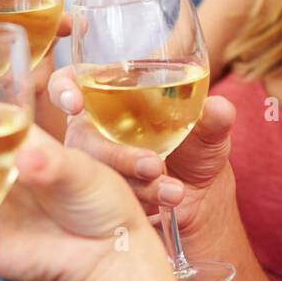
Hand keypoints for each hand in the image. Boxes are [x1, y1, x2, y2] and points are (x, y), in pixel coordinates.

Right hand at [49, 65, 238, 240]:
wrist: (203, 191)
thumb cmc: (197, 145)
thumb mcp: (211, 130)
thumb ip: (216, 117)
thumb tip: (218, 107)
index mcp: (112, 97)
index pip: (69, 81)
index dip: (63, 89)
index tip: (76, 103)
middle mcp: (95, 129)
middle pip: (81, 137)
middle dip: (116, 154)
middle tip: (153, 165)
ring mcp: (97, 165)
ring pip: (98, 173)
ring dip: (135, 181)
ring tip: (173, 189)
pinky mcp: (107, 194)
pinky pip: (113, 198)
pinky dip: (145, 198)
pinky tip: (169, 198)